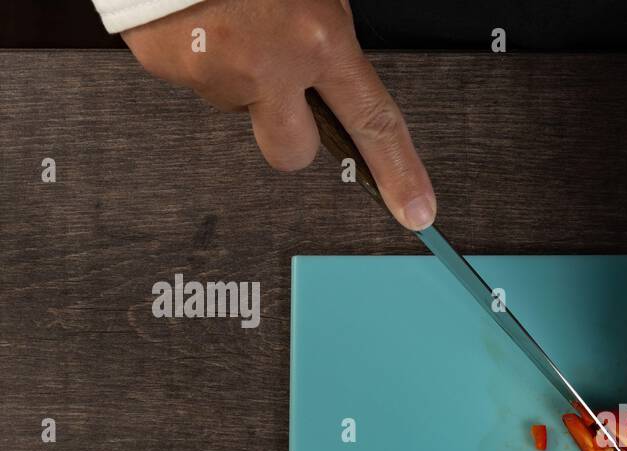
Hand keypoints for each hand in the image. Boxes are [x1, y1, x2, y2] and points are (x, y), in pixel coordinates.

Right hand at [123, 0, 434, 229]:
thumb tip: (333, 71)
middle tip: (282, 84)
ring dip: (241, 79)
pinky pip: (196, 81)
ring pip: (239, 107)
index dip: (398, 172)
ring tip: (232, 24)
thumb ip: (327, 33)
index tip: (417, 210)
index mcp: (315, 39)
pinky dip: (200, 56)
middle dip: (292, 131)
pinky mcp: (166, 67)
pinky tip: (200, 21)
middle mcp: (267, 65)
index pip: (372, 122)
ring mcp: (214, 72)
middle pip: (293, 152)